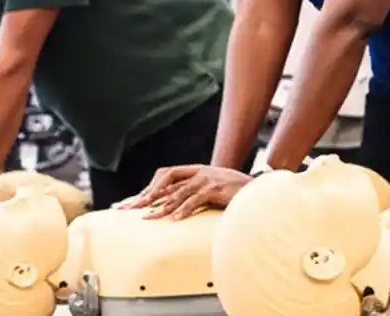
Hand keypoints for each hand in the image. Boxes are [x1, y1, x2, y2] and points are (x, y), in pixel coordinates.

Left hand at [117, 165, 251, 219]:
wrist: (258, 189)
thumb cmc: (235, 192)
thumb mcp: (213, 189)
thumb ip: (196, 193)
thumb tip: (175, 206)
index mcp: (195, 171)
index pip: (166, 176)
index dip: (150, 187)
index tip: (135, 201)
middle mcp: (198, 173)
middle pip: (166, 183)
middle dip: (147, 195)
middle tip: (131, 208)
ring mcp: (206, 180)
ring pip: (178, 192)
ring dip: (162, 206)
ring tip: (149, 218)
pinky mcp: (215, 189)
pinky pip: (195, 199)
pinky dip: (184, 209)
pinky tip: (174, 219)